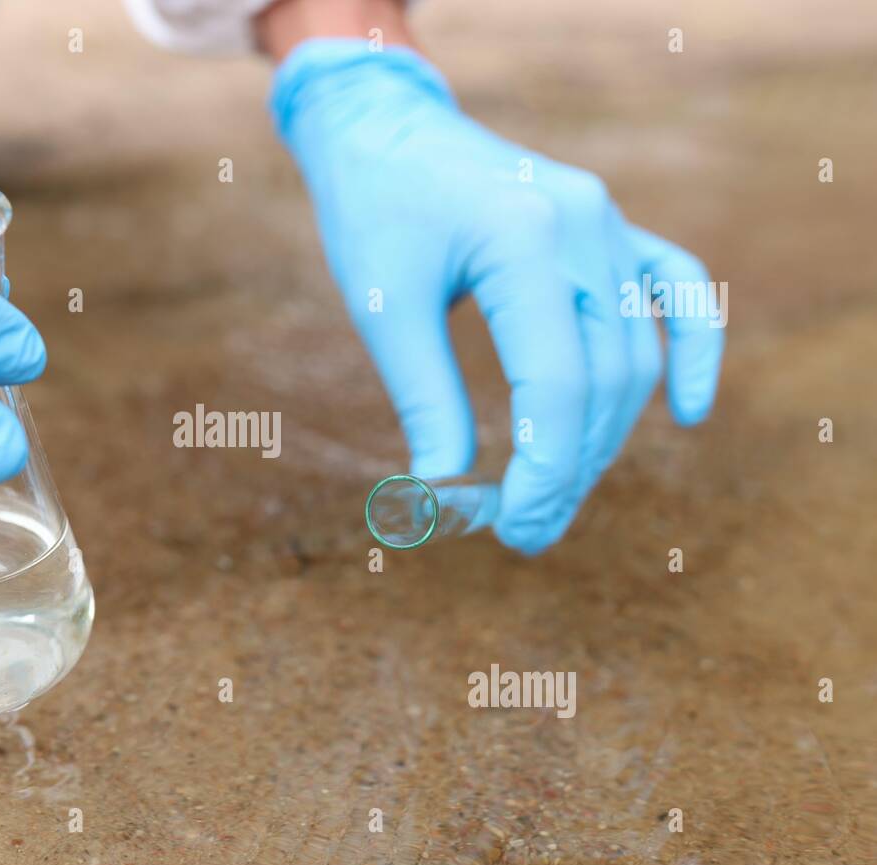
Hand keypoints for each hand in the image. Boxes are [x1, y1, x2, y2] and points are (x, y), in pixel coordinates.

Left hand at [270, 39, 723, 553]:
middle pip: (605, 378)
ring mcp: (608, 222)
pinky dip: (692, 350)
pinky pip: (675, 289)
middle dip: (571, 468)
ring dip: (605, 434)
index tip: (513, 527)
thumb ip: (423, 394)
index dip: (544, 470)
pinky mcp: (611, 227)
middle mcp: (584, 227)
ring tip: (559, 496)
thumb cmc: (373, 211)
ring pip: (635, 352)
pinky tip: (688, 414)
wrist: (383, 129)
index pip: (558, 385)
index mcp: (524, 240)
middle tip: (526, 533)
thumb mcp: (383, 305)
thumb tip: (442, 488)